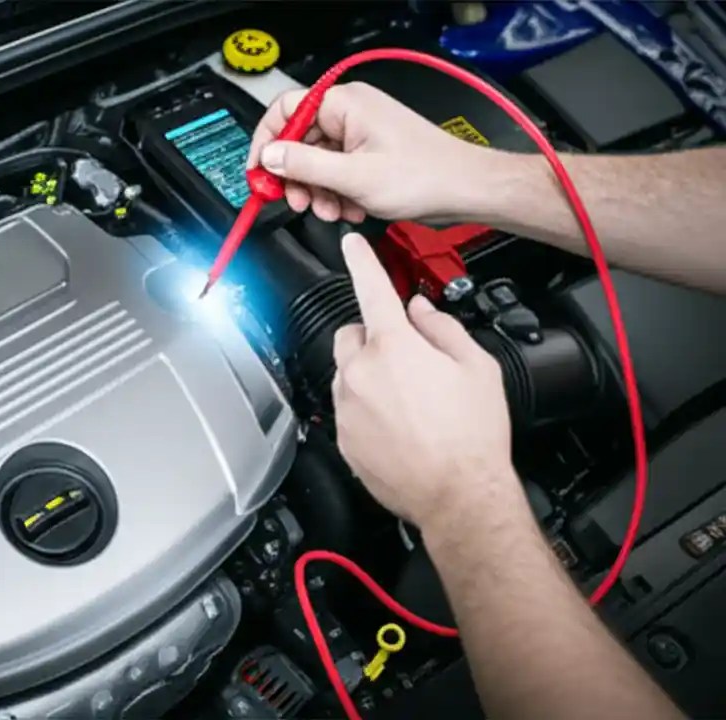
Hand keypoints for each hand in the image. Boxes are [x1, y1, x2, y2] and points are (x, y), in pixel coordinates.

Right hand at [247, 82, 491, 222]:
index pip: (285, 110)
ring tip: (331, 211)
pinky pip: (336, 172)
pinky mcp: (368, 155)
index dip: (267, 141)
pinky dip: (337, 194)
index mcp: (345, 104)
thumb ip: (304, 166)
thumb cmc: (425, 176)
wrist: (465, 191)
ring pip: (317, 163)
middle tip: (296, 201)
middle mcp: (350, 114)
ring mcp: (360, 134)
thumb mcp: (353, 176)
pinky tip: (351, 209)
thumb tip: (268, 158)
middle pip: (299, 141)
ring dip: (318, 192)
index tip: (259, 172)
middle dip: (297, 177)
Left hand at [331, 233, 517, 530]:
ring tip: (409, 403)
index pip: (371, 289)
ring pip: (346, 373)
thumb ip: (443, 329)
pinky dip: (366, 409)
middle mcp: (359, 373)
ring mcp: (346, 406)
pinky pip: (347, 408)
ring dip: (369, 375)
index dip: (361, 260)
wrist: (458, 496)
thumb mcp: (477, 368)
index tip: (351, 245)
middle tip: (409, 360)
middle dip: (375, 339)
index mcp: (393, 347)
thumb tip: (423, 313)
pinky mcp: (342, 437)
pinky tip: (399, 426)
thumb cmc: (472, 436)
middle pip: (353, 335)